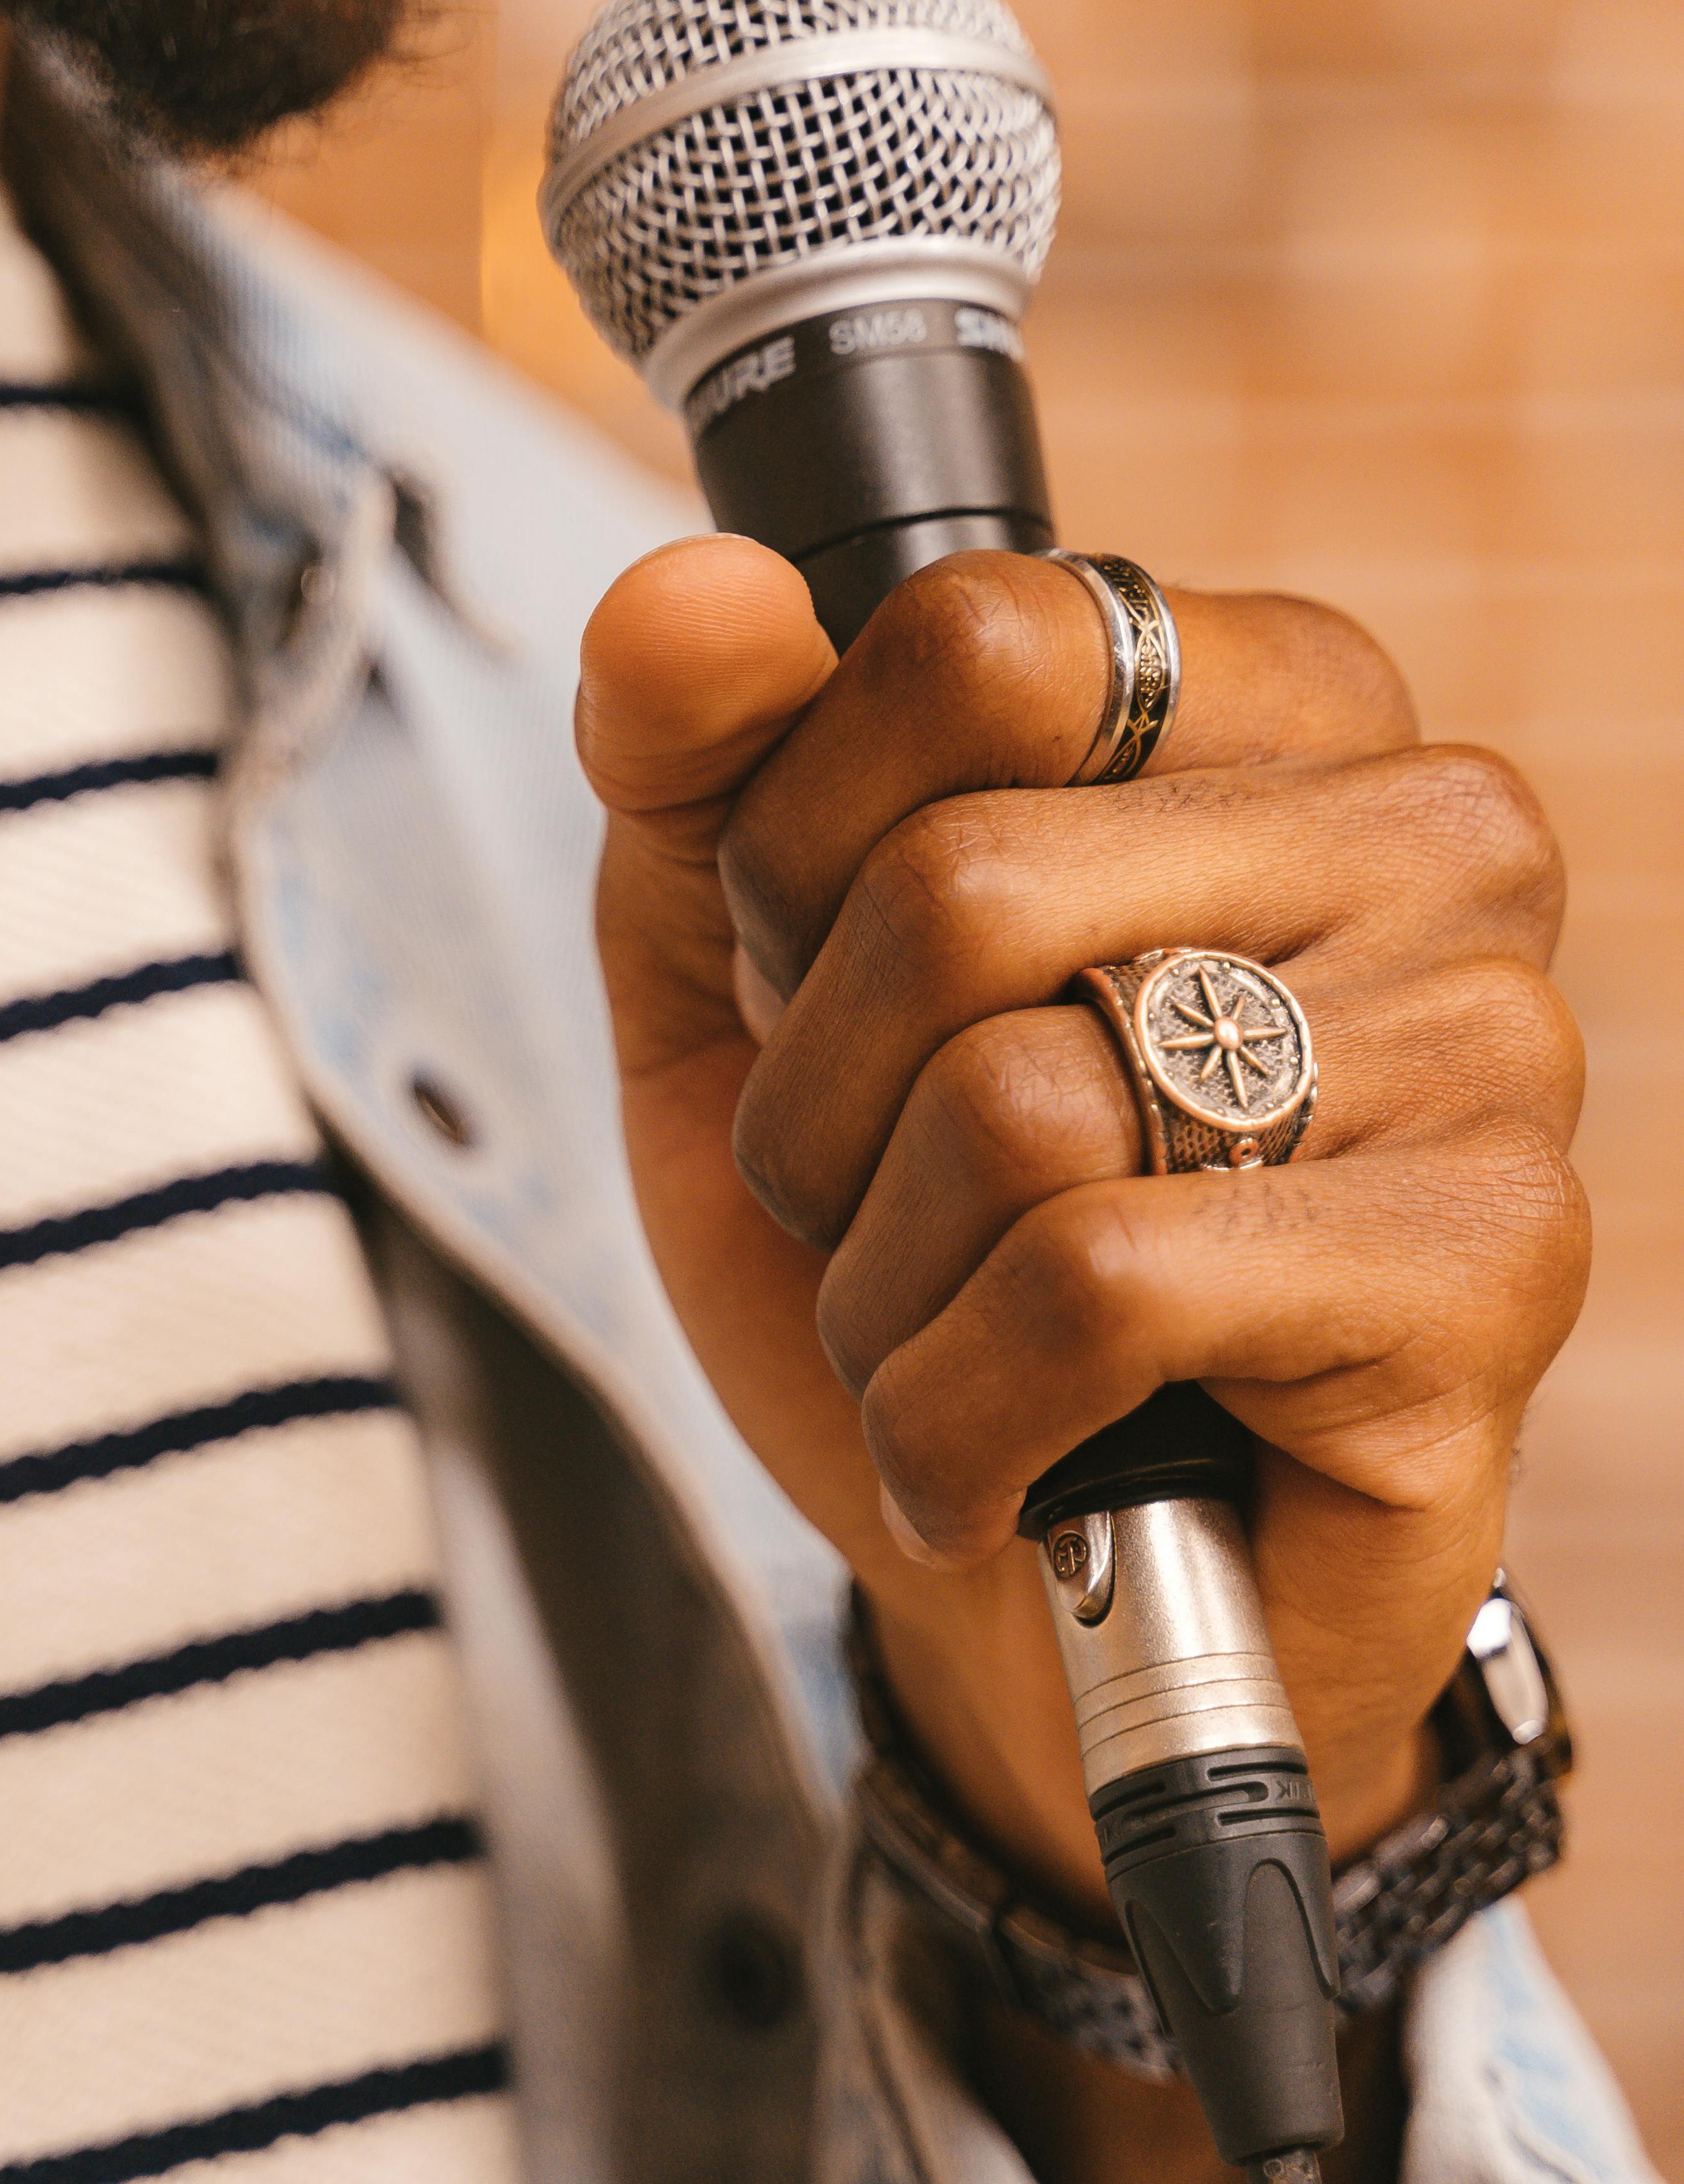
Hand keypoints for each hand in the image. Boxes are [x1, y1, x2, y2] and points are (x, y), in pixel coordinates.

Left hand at [575, 538, 1587, 1921]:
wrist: (1013, 1592)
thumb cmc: (913, 1237)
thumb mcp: (735, 966)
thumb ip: (694, 750)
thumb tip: (692, 591)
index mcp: (1271, 702)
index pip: (970, 640)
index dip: (802, 853)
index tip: (829, 983)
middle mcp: (1429, 833)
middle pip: (963, 883)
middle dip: (824, 1101)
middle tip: (885, 1204)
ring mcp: (1492, 1047)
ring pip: (1018, 1102)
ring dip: (885, 1280)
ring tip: (955, 1331)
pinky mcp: (1488, 1269)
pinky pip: (1097, 1287)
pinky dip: (964, 1410)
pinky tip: (1006, 1456)